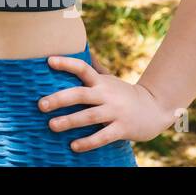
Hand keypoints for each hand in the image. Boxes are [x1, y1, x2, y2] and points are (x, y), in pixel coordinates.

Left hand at [38, 54, 174, 151]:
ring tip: (52, 125)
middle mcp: (107, 95)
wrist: (154, 109)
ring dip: (70, 121)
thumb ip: (93, 69)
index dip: (66, 63)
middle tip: (41, 105)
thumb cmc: (122, 94)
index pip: (83, 68)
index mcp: (101, 82)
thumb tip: (79, 49)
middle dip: (60, 99)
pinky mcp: (122, 129)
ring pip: (89, 116)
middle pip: (81, 94)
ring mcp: (115, 112)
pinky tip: (73, 146)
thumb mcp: (109, 80)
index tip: (49, 61)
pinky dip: (88, 142)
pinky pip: (103, 137)